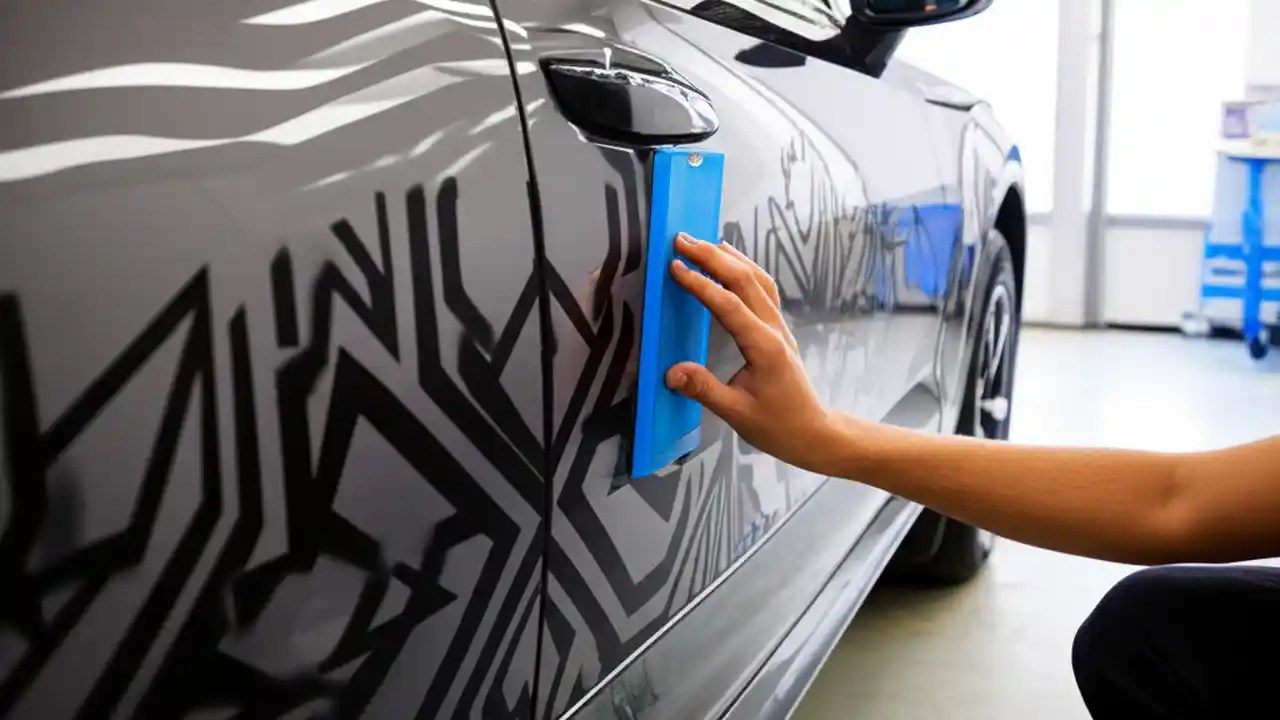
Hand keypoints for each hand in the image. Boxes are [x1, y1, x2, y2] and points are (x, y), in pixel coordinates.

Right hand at [666, 233, 842, 473]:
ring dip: (730, 257)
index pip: (729, 305)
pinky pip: (763, 288)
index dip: (700, 284)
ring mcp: (779, 326)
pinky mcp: (778, 329)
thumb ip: (704, 390)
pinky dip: (744, 268)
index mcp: (764, 347)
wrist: (813, 432)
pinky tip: (730, 262)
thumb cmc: (778, 426)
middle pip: (744, 280)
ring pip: (757, 279)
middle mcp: (774, 329)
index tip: (675, 267)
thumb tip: (671, 373)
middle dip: (712, 256)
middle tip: (681, 239)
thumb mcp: (737, 414)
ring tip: (702, 242)